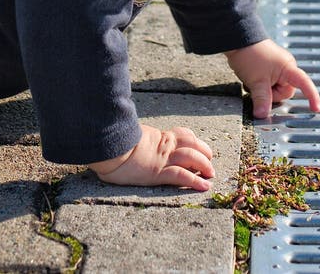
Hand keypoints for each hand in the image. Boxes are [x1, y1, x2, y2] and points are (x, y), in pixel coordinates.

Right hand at [88, 124, 214, 190]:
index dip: (194, 140)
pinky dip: (195, 181)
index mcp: (158, 137)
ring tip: (211, 173)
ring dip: (204, 165)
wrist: (107, 148)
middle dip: (204, 152)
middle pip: (191, 144)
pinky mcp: (158, 173)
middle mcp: (163, 145)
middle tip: (210, 161)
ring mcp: (162, 159)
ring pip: (191, 158)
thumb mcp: (129, 138)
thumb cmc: (113, 144)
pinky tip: (204, 186)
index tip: (200, 146)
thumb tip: (131, 140)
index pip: (182, 134)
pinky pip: (182, 176)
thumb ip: (136, 139)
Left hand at [225, 39, 319, 117]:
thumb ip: (262, 100)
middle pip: (285, 92)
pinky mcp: (268, 67)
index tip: (316, 109)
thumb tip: (263, 115)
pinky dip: (260, 85)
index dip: (312, 96)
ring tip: (253, 80)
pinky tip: (252, 79)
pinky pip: (268, 83)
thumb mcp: (256, 81)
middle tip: (258, 87)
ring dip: (264, 90)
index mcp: (288, 68)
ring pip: (275, 89)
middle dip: (271, 94)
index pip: (304, 84)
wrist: (237, 38)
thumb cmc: (250, 55)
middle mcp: (285, 67)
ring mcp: (277, 67)